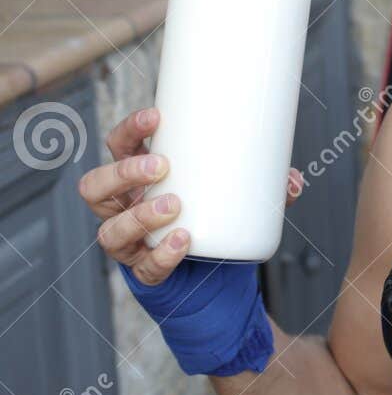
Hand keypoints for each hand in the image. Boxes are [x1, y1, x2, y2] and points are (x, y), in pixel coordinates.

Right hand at [78, 107, 298, 374]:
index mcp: (141, 180)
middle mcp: (125, 210)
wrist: (219, 278)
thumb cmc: (219, 221)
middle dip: (124, 173)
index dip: (129, 131)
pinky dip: (163, 254)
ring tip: (174, 205)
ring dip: (139, 216)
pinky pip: (144, 267)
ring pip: (110, 230)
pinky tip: (183, 240)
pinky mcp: (145, 272)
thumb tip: (292, 179)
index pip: (118, 148)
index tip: (156, 117)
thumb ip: (266, 187)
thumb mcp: (239, 195)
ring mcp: (131, 243)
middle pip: (96, 187)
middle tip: (161, 166)